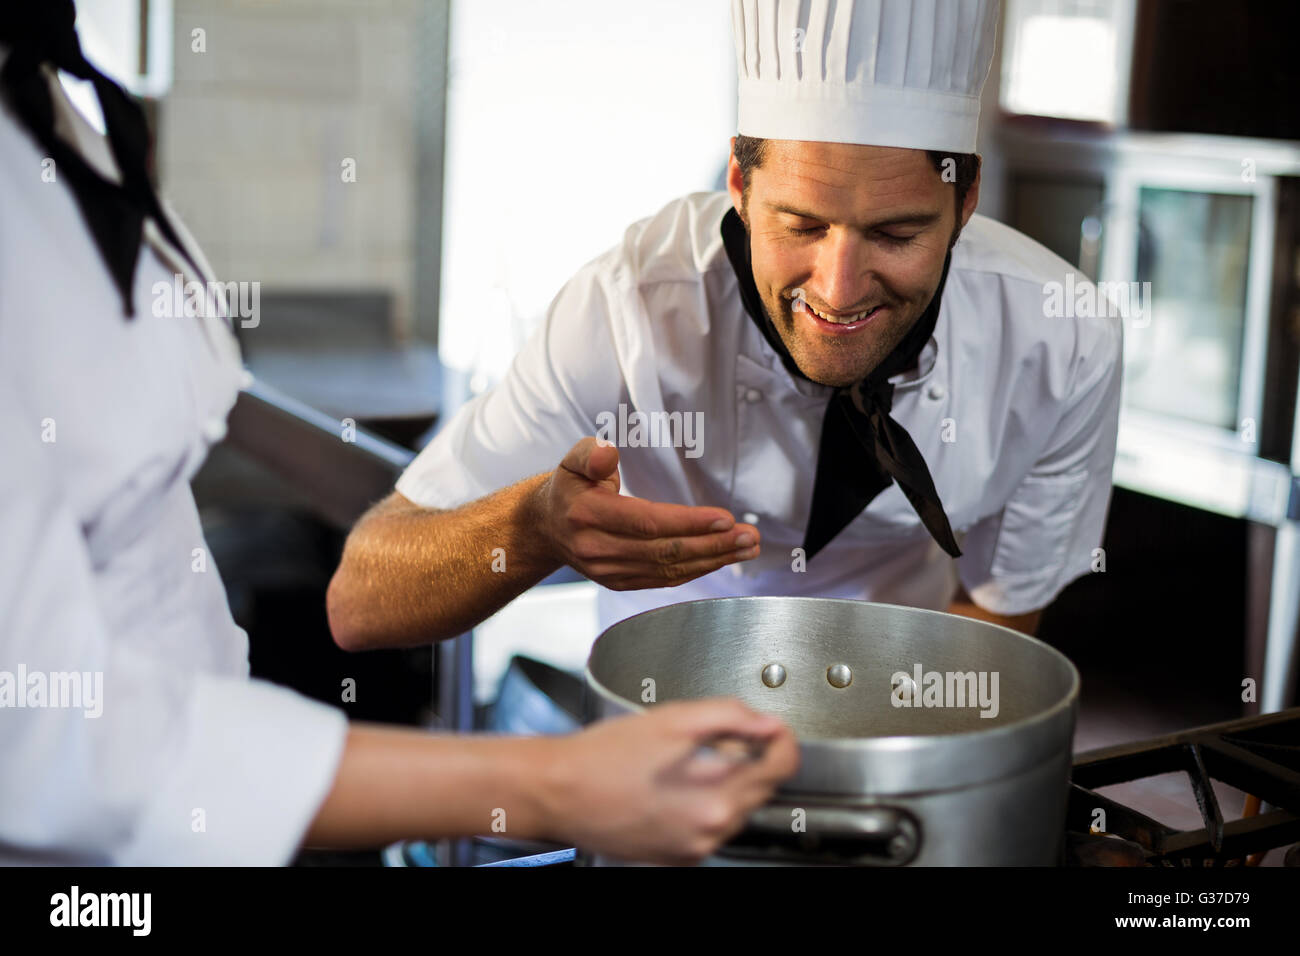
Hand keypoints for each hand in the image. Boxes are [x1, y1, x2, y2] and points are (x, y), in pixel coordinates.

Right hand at [534, 437, 759, 589]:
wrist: (546, 528)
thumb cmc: (569, 488)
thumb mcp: (573, 460)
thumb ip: (592, 454)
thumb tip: (609, 453)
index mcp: (587, 515)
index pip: (646, 522)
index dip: (687, 523)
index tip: (724, 518)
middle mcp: (596, 548)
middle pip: (664, 551)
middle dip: (712, 545)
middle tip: (749, 537)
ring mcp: (608, 571)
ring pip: (668, 570)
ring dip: (713, 560)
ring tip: (747, 548)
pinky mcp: (619, 583)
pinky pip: (663, 580)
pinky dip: (696, 570)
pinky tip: (721, 559)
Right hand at [538, 699, 799, 863]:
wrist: (557, 791)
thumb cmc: (602, 757)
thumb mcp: (672, 719)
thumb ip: (730, 716)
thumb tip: (766, 722)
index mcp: (715, 798)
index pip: (781, 768)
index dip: (782, 738)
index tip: (776, 726)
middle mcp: (708, 831)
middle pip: (761, 789)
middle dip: (752, 757)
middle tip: (722, 733)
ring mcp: (693, 847)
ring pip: (736, 808)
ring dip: (728, 780)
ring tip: (688, 756)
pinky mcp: (676, 854)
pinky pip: (709, 824)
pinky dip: (704, 801)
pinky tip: (673, 780)